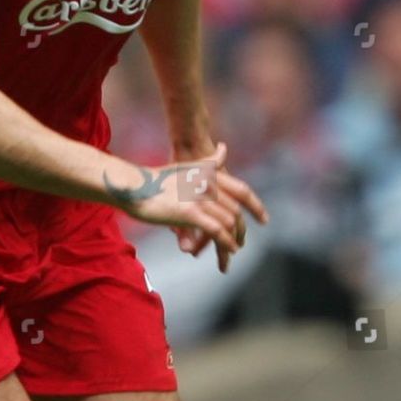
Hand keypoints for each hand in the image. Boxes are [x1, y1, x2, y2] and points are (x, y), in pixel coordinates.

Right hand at [103, 142, 267, 272]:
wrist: (135, 185)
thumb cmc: (158, 178)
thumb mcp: (188, 166)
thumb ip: (209, 162)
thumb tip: (224, 148)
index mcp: (211, 175)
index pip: (242, 191)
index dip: (256, 206)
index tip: (264, 220)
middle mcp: (210, 185)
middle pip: (236, 212)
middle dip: (240, 230)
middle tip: (241, 243)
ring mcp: (201, 198)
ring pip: (228, 223)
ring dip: (232, 240)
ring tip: (231, 252)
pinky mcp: (190, 213)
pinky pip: (216, 231)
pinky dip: (225, 242)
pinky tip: (229, 250)